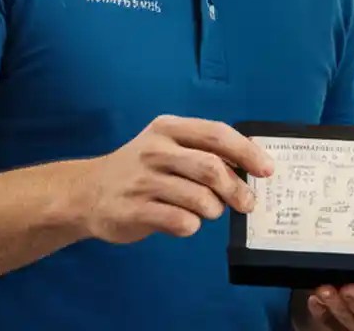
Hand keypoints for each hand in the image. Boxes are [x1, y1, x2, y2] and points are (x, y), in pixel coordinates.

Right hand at [79, 115, 273, 243]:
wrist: (87, 192)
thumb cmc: (140, 169)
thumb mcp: (167, 146)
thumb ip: (203, 150)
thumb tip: (251, 165)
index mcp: (168, 128)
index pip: (217, 134)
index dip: (247, 152)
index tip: (266, 170)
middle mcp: (155, 150)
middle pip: (211, 168)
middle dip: (237, 188)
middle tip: (247, 203)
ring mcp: (143, 181)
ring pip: (200, 198)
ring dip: (214, 209)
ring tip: (210, 211)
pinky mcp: (134, 210)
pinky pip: (180, 221)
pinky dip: (192, 225)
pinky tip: (185, 221)